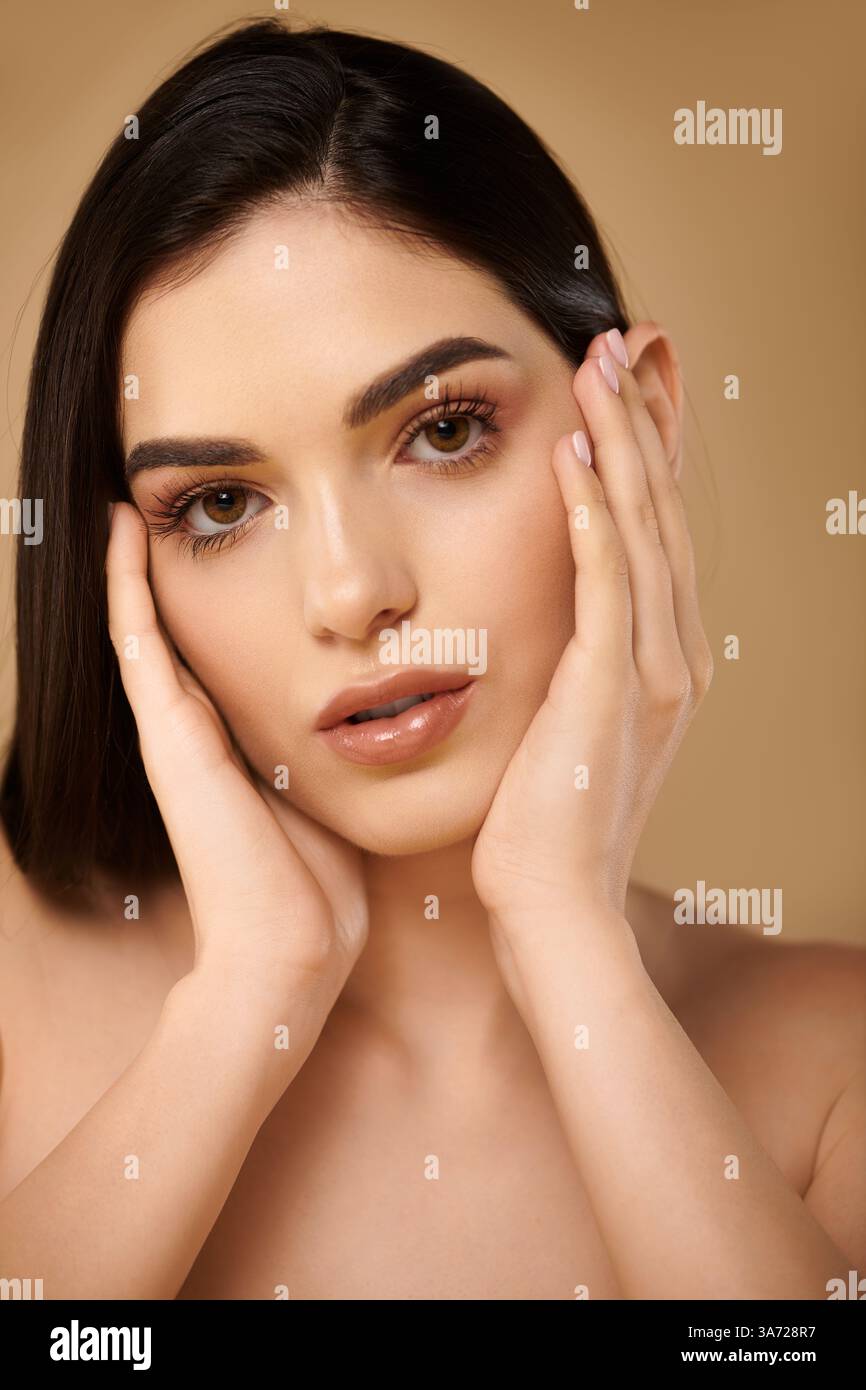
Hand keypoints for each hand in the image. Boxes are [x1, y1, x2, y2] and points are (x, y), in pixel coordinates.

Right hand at [105, 502, 368, 1005]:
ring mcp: (173, 730)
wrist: (290, 948)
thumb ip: (339, 756)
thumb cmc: (321, 889)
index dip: (222, 600)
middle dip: (171, 569)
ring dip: (133, 562)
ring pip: (144, 623)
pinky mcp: (166, 734)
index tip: (236, 540)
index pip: (222, 651)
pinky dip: (124, 581)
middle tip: (166, 499)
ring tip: (130, 499)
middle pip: (177, 631)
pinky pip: (136, 639)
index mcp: (236, 745)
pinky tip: (121, 526)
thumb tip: (381, 719)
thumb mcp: (333, 798)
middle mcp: (196, 731)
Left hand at [471, 326, 712, 935]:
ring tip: (599, 364)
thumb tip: (533, 627)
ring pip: (642, 531)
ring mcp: (650, 672)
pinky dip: (594, 513)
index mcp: (661, 663)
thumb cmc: (539, 827)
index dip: (643, 455)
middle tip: (618, 341)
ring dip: (619, 444)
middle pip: (661, 513)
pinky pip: (608, 581)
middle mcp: (673, 657)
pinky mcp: (611, 688)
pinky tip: (573, 454)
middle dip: (640, 423)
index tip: (619, 387)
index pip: (655, 534)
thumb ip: (562, 667)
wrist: (550, 908)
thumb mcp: (560, 730)